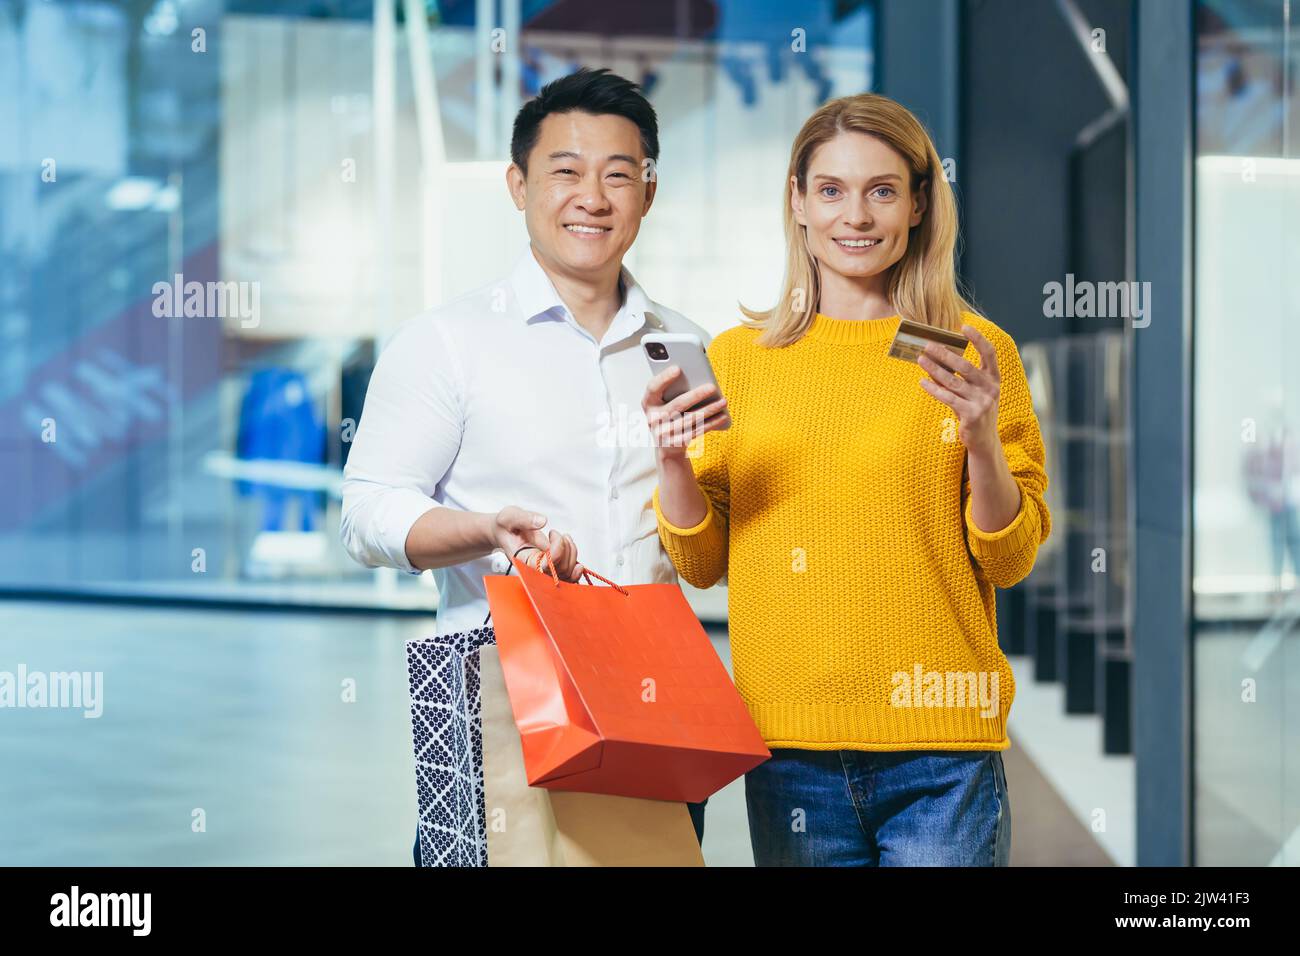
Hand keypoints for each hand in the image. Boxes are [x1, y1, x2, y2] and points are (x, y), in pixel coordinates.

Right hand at [489, 506, 583, 581]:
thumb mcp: (510, 517)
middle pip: (559, 571)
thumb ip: (524, 519)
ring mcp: (543, 569)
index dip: (556, 552)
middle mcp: (534, 569)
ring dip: (572, 552)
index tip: (553, 533)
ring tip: (564, 537)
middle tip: (557, 533)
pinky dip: (575, 565)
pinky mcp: (550, 567)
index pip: (543, 567)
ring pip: (567, 572)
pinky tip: (573, 551)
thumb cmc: (505, 526)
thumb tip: (542, 521)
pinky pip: (568, 575)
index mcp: (522, 559)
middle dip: (566, 549)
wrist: (505, 531)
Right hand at [642, 365, 729, 459]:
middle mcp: (653, 418)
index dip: (664, 378)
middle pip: (677, 404)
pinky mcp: (677, 443)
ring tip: (723, 401)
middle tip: (712, 387)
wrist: (666, 447)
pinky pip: (697, 431)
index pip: (653, 388)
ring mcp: (665, 433)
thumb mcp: (663, 403)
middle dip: (696, 395)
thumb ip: (672, 390)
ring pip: (691, 418)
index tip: (678, 368)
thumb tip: (696, 378)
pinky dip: (712, 423)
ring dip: (710, 409)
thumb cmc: (668, 416)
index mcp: (648, 403)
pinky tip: (722, 416)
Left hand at [917, 324, 999, 452]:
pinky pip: (947, 398)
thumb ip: (964, 376)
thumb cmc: (976, 409)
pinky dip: (933, 389)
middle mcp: (990, 388)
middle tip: (928, 345)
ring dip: (934, 369)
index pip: (989, 353)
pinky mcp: (971, 414)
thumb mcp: (976, 391)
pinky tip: (922, 382)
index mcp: (994, 378)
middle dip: (945, 354)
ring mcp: (982, 402)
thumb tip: (939, 357)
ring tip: (920, 359)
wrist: (984, 439)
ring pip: (953, 381)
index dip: (978, 338)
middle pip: (965, 366)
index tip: (964, 326)